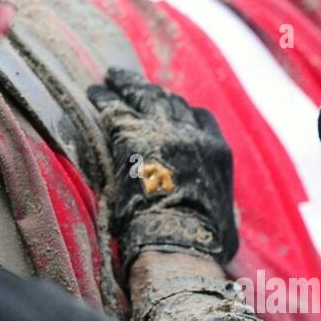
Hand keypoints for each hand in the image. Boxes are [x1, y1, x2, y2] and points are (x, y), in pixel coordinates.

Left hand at [87, 67, 237, 273]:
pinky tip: (94, 93)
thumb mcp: (226, 226)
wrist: (178, 239)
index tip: (171, 108)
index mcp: (217, 152)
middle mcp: (194, 135)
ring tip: (114, 78)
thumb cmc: (204, 242)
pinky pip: (116, 109)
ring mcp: (163, 132)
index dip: (184, 112)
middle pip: (171, 102)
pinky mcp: (133, 137)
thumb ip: (221, 215)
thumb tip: (223, 231)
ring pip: (144, 96)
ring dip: (128, 86)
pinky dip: (104, 99)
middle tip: (138, 86)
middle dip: (154, 93)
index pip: (201, 118)